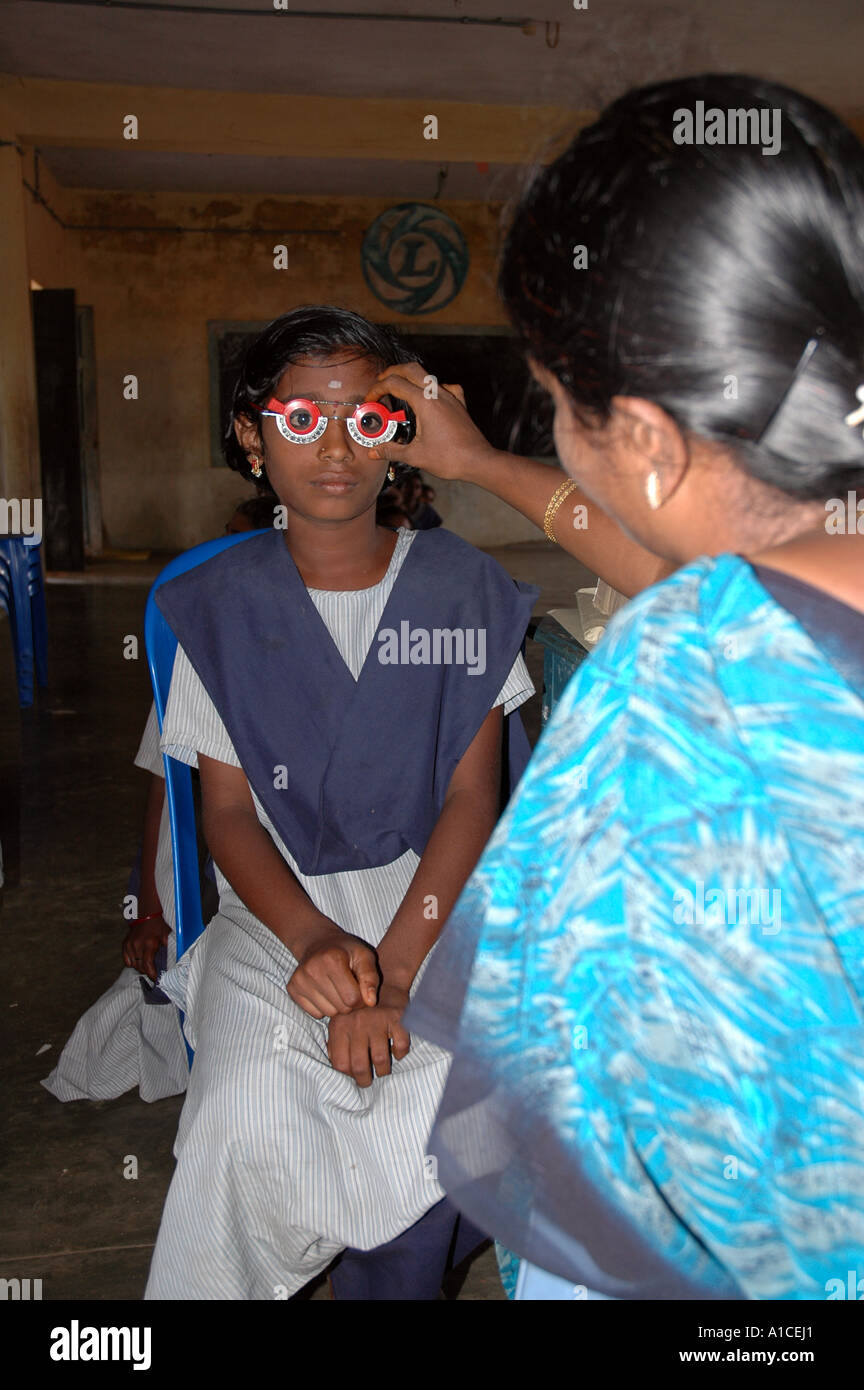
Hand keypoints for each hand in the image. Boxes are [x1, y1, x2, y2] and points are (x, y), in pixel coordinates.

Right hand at [122, 915, 169, 981]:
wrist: (146, 915)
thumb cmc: (158, 926)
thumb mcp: (166, 936)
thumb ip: (167, 949)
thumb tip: (171, 961)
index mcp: (149, 943)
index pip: (148, 965)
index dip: (151, 974)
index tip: (155, 978)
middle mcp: (138, 945)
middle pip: (140, 967)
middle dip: (147, 971)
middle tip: (152, 970)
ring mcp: (130, 945)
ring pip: (133, 964)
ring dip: (140, 967)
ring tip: (146, 963)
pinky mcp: (125, 944)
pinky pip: (126, 960)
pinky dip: (132, 962)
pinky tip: (138, 959)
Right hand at [287, 922, 379, 1018]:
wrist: (318, 942)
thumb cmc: (346, 951)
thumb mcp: (365, 956)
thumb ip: (371, 978)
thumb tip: (371, 1002)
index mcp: (332, 960)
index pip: (353, 999)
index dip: (362, 997)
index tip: (360, 987)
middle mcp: (312, 970)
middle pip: (341, 1008)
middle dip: (350, 1002)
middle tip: (349, 986)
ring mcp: (299, 980)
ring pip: (328, 1013)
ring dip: (337, 1006)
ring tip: (336, 988)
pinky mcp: (292, 989)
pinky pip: (315, 1014)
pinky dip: (323, 1007)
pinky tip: (325, 991)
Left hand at [326, 984, 410, 1087]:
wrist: (384, 980)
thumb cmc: (359, 1008)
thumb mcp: (340, 1020)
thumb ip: (335, 1042)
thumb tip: (338, 1068)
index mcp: (340, 1026)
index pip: (341, 1063)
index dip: (348, 1075)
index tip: (353, 1076)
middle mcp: (357, 1024)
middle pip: (360, 1065)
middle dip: (365, 1080)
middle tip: (368, 1082)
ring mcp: (378, 1020)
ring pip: (381, 1059)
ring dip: (383, 1070)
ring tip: (382, 1070)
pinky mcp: (397, 1018)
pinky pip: (401, 1046)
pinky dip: (400, 1054)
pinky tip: (397, 1052)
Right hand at [367, 361, 497, 481]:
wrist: (478, 461)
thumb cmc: (451, 458)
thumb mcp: (415, 456)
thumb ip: (391, 451)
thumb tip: (374, 452)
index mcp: (425, 402)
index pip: (394, 383)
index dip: (377, 388)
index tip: (371, 399)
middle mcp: (438, 394)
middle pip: (410, 369)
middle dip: (391, 372)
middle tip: (380, 384)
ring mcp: (450, 396)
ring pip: (426, 375)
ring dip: (409, 379)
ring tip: (399, 391)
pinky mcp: (459, 404)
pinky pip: (444, 386)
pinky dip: (431, 388)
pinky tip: (429, 398)